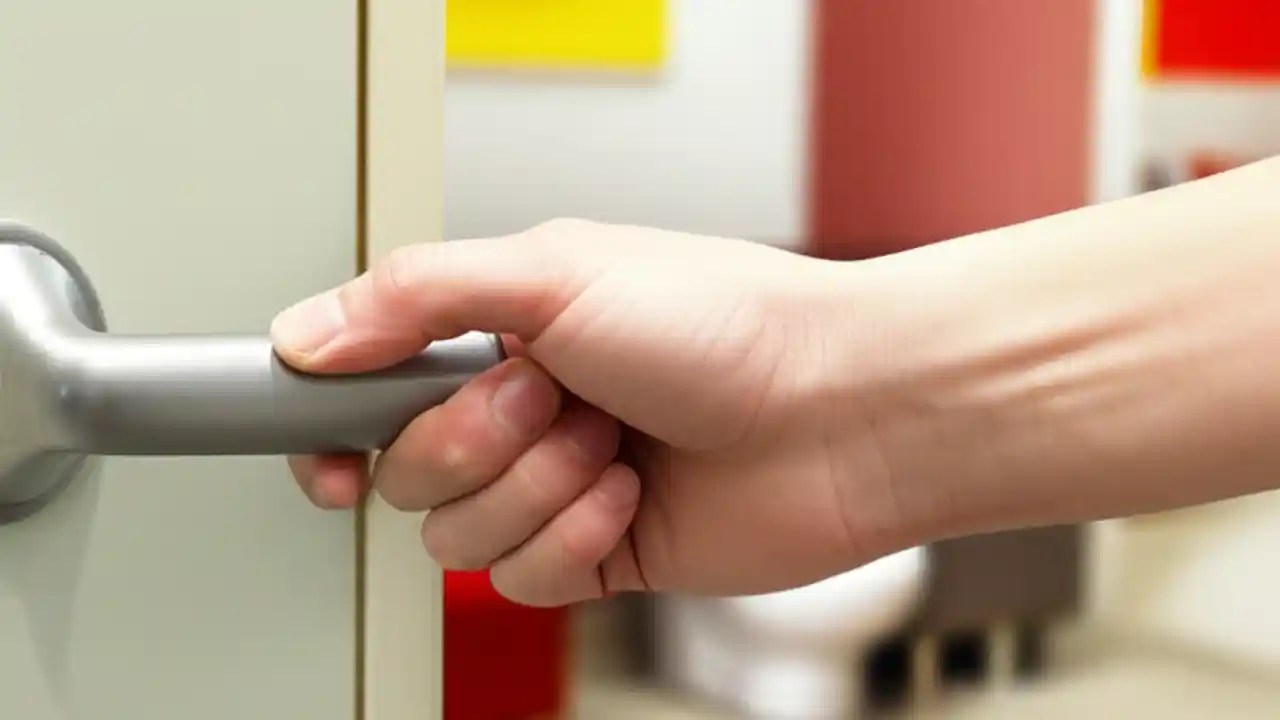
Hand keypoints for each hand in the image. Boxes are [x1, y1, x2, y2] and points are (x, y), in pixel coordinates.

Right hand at [271, 220, 907, 605]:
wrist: (840, 410)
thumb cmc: (728, 322)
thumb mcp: (556, 272)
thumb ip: (416, 295)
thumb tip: (307, 332)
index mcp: (497, 331)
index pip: (368, 387)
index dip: (334, 426)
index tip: (332, 446)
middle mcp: (519, 409)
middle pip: (404, 471)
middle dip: (477, 439)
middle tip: (549, 394)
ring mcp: (555, 484)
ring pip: (457, 535)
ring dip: (535, 487)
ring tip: (609, 438)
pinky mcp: (592, 551)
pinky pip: (521, 578)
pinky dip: (573, 536)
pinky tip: (631, 492)